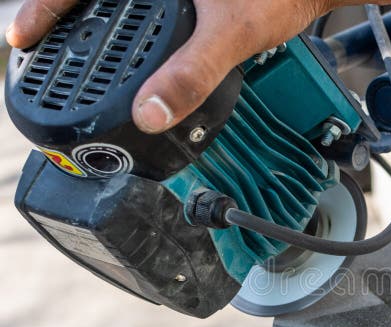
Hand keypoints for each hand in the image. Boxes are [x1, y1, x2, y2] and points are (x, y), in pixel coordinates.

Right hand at [5, 0, 334, 133]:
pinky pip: (144, 9)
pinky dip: (128, 27)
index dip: (43, 7)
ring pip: (119, 2)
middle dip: (65, 20)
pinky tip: (128, 53)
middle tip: (42, 54)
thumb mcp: (232, 34)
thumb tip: (152, 114)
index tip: (21, 37)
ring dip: (96, 26)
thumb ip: (193, 74)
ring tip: (77, 59)